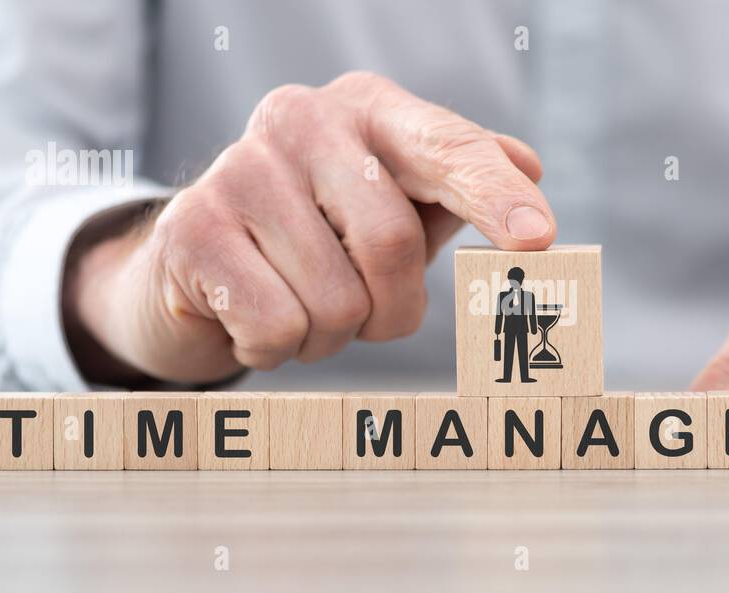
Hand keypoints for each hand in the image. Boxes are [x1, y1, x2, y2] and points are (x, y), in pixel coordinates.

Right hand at [65, 71, 553, 383]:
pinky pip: (276, 328)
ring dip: (330, 336)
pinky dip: (276, 349)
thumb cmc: (321, 233)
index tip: (538, 240)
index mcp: (369, 109)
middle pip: (392, 243)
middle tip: (371, 319)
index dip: (493, 195)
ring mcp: (237, 170)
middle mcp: (301, 119)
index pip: (447, 147)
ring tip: (300, 306)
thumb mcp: (397, 202)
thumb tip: (528, 164)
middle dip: (393, 310)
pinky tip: (253, 317)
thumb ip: (459, 184)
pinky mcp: (190, 230)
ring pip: (335, 303)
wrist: (197, 262)